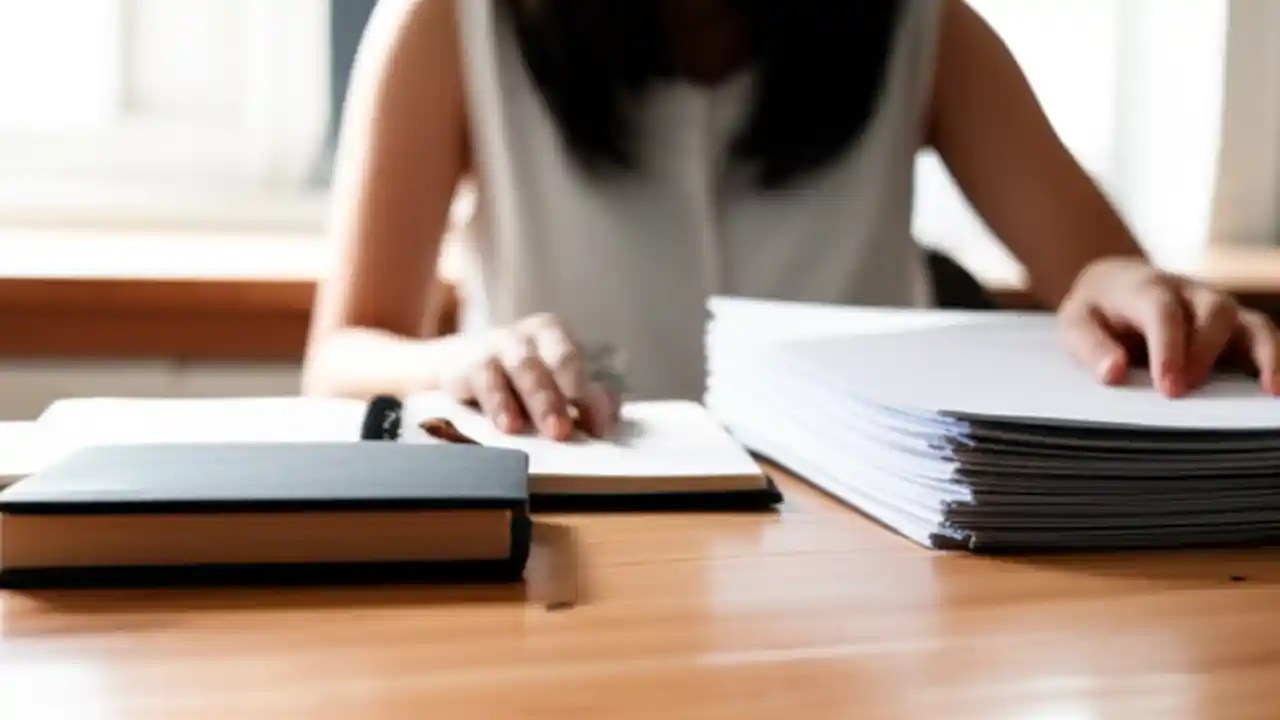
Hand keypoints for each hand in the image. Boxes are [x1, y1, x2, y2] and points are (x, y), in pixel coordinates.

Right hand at [442, 313, 619, 438]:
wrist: (456, 364)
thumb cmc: (515, 379)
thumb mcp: (549, 383)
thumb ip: (581, 399)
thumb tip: (607, 423)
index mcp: (555, 335)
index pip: (584, 367)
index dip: (594, 398)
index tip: (601, 431)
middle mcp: (530, 334)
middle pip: (560, 360)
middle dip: (572, 394)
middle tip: (572, 428)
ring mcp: (500, 345)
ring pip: (526, 368)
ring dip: (542, 400)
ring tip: (552, 431)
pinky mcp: (470, 364)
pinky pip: (488, 382)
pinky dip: (500, 404)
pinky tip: (509, 426)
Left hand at [1058, 257, 1279, 396]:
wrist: (1115, 285)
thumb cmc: (1095, 311)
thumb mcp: (1075, 324)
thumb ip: (1089, 346)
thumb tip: (1112, 373)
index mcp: (1145, 287)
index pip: (1162, 310)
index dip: (1168, 347)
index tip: (1167, 385)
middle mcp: (1188, 292)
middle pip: (1211, 313)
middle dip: (1201, 354)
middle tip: (1181, 393)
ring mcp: (1214, 307)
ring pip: (1246, 321)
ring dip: (1259, 354)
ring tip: (1266, 390)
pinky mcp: (1232, 326)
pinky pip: (1261, 336)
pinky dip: (1274, 358)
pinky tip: (1274, 388)